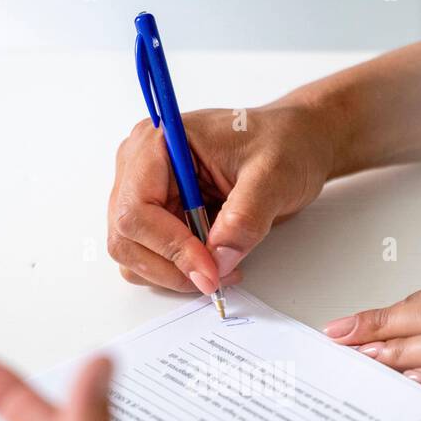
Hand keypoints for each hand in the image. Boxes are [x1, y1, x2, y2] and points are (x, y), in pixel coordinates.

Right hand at [107, 99, 335, 293]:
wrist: (294, 144)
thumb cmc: (282, 144)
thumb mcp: (273, 176)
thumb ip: (244, 217)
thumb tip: (219, 260)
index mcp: (156, 143)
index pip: (136, 209)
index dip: (170, 247)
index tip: (209, 270)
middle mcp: (140, 166)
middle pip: (125, 237)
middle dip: (170, 267)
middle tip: (216, 278)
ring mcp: (146, 193)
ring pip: (133, 254)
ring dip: (173, 273)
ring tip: (220, 268)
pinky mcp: (158, 215)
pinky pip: (151, 257)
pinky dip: (177, 271)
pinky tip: (212, 262)